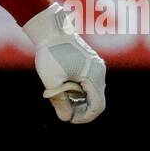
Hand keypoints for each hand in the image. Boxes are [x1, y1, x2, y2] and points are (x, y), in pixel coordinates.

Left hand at [23, 3, 105, 123]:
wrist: (51, 31)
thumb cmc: (50, 54)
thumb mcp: (52, 81)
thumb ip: (60, 101)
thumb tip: (66, 118)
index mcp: (93, 76)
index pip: (98, 106)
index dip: (84, 117)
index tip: (69, 119)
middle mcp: (99, 71)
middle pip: (96, 100)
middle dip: (81, 108)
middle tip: (62, 109)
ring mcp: (97, 66)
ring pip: (93, 91)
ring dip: (79, 99)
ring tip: (60, 95)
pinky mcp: (91, 63)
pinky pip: (90, 82)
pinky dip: (79, 89)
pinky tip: (64, 86)